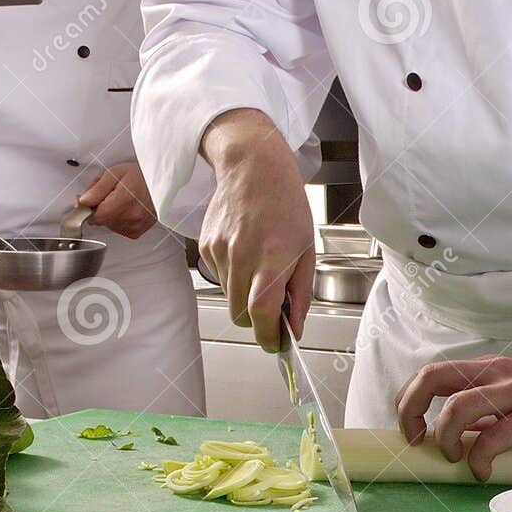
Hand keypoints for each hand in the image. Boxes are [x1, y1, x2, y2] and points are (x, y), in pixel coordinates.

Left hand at [77, 162, 157, 238]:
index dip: (87, 209)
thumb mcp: (114, 173)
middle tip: (109, 195)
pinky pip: (119, 229)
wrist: (160, 181)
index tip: (88, 201)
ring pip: (109, 225)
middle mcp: (131, 217)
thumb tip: (83, 201)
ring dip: (109, 215)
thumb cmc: (140, 175)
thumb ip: (97, 188)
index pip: (94, 217)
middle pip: (101, 221)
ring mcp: (136, 226)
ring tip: (121, 200)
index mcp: (123, 201)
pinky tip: (126, 209)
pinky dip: (118, 220)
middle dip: (100, 208)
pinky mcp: (138, 231)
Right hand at [198, 108, 313, 348]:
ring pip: (228, 300)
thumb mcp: (306, 250)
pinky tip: (245, 252)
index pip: (262, 313)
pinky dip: (233, 277)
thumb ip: (299, 294)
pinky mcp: (205, 246)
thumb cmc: (286, 205)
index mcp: (272, 257)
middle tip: (273, 312)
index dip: (268, 337)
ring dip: (244, 298)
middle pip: (240, 315)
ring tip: (260, 270)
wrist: (252, 166)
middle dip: (257, 322)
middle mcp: (242, 256)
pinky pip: (219, 278)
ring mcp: (219, 251)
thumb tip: (293, 329)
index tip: (276, 344)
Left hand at [395, 337, 511, 480]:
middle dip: (410, 411)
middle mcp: (497, 374)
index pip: (432, 372)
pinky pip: (491, 439)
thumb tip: (455, 436)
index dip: (409, 399)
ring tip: (456, 458)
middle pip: (432, 378)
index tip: (411, 428)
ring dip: (444, 438)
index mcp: (490, 368)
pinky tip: (483, 472)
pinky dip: (477, 460)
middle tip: (417, 441)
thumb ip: (488, 411)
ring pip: (456, 408)